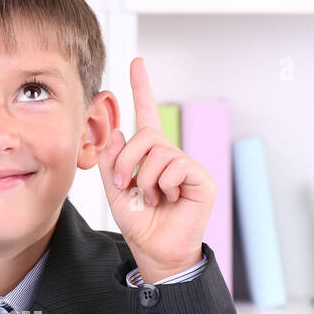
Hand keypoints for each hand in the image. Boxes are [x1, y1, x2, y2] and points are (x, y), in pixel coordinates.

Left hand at [96, 57, 215, 282]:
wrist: (155, 252)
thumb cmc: (139, 223)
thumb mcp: (115, 191)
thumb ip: (112, 161)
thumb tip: (117, 131)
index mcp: (150, 155)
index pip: (147, 114)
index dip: (142, 87)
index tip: (137, 62)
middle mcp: (170, 155)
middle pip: (145, 134)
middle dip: (127, 160)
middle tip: (124, 185)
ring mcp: (187, 165)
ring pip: (158, 152)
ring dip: (143, 180)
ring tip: (149, 199)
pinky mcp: (200, 178)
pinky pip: (175, 167)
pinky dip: (163, 185)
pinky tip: (168, 200)